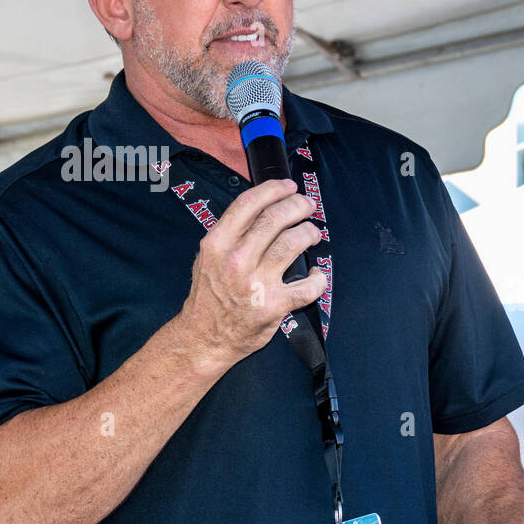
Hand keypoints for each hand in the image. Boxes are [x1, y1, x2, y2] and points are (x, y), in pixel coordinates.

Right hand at [175, 178, 327, 371]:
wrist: (205, 337)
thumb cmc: (209, 295)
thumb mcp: (207, 257)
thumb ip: (230, 233)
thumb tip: (261, 208)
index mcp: (217, 243)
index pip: (249, 203)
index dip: (274, 189)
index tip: (289, 186)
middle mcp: (236, 259)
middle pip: (276, 219)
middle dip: (298, 206)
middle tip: (308, 206)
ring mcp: (256, 282)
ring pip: (294, 243)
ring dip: (309, 233)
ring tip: (312, 234)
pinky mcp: (274, 305)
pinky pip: (308, 286)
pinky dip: (319, 277)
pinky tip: (316, 273)